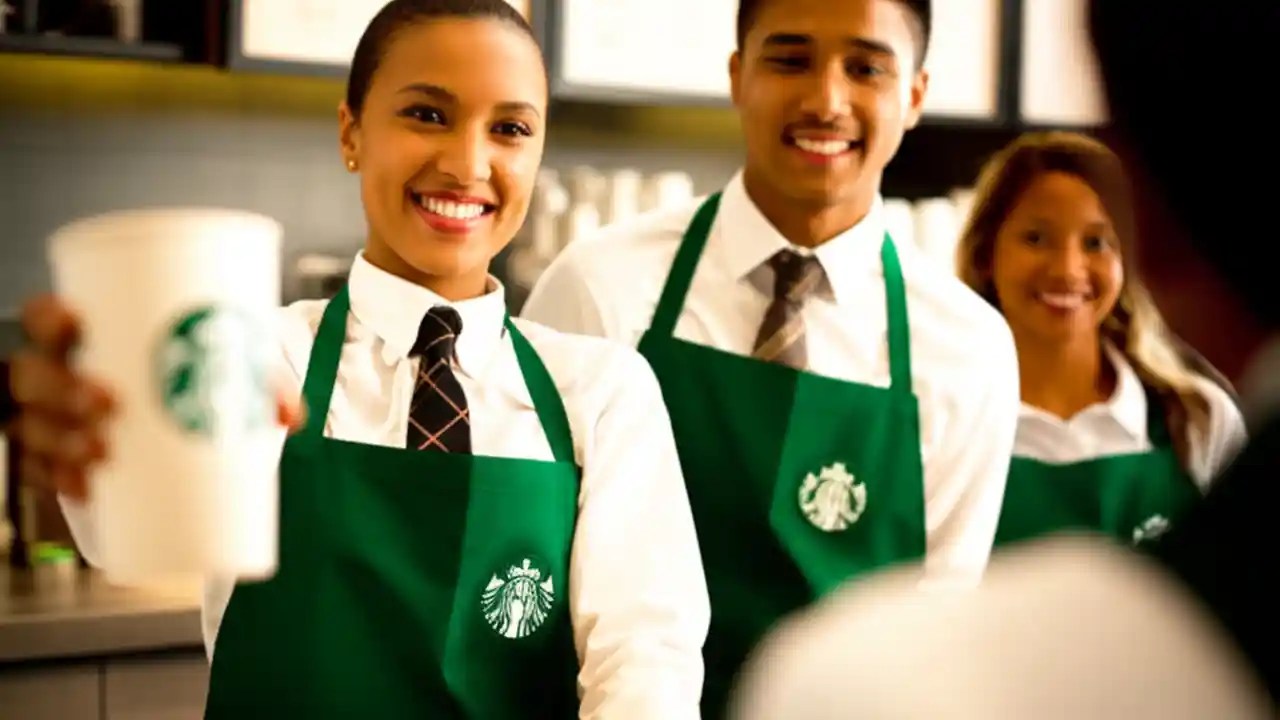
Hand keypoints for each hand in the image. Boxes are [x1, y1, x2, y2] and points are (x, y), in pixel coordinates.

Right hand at [6, 295, 304, 501]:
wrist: (165, 407)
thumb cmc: (186, 369)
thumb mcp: (219, 364)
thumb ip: (255, 381)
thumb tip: (293, 415)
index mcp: (80, 335)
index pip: (43, 316)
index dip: (51, 320)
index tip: (80, 327)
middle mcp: (51, 373)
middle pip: (30, 376)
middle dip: (62, 389)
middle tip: (110, 404)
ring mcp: (45, 417)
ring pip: (31, 426)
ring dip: (60, 439)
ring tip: (103, 451)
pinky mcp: (52, 457)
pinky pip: (39, 470)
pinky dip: (60, 478)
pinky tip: (84, 488)